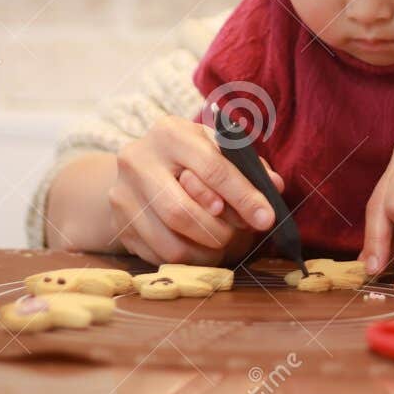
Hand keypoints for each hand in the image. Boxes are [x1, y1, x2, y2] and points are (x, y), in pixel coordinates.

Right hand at [109, 115, 283, 263]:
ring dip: (206, 252)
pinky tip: (201, 250)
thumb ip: (246, 165)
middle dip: (220, 231)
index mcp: (169, 133)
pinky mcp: (119, 224)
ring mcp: (122, 194)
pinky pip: (160, 256)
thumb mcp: (216, 148)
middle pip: (182, 211)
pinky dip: (189, 261)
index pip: (211, 168)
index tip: (266, 218)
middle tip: (240, 235)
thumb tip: (273, 186)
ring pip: (170, 242)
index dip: (243, 196)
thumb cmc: (190, 157)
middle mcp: (138, 160)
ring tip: (223, 245)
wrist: (138, 169)